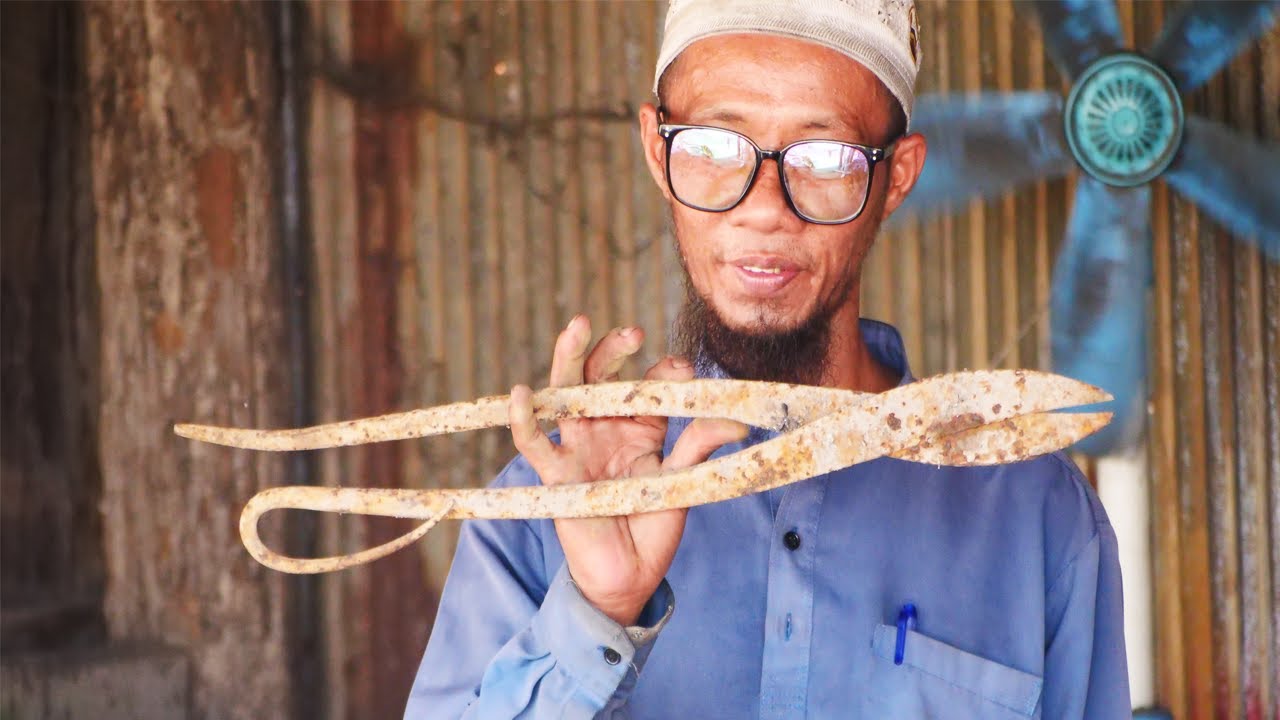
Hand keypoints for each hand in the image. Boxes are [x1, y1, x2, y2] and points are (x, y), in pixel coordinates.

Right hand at [508, 315, 746, 625]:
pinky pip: (533, 443)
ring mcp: (579, 447)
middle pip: (601, 377)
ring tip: (577, 327)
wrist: (629, 576)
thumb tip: (737, 422)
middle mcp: (606, 429)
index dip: (665, 373)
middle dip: (613, 350)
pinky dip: (523, 419)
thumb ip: (699, 447)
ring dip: (569, 358)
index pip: (649, 387)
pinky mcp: (556, 475)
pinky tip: (521, 394)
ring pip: (565, 393)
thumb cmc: (653, 527)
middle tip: (632, 332)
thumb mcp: (682, 483)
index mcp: (640, 428)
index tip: (683, 371)